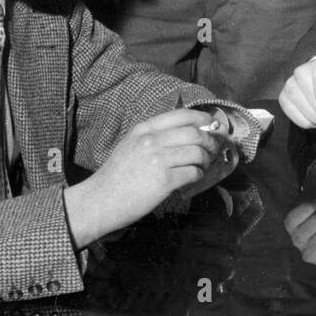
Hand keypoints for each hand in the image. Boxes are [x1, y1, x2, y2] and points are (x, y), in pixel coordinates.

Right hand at [65, 109, 236, 247]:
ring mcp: (158, 160)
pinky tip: (193, 177)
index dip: (203, 118)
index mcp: (144, 129)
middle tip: (212, 149)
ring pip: (197, 152)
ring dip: (206, 159)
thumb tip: (187, 131)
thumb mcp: (131, 144)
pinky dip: (198, 175)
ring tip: (203, 165)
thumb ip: (154, 136)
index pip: (182, 115)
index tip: (213, 124)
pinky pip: (193, 172)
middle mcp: (152, 141)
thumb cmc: (117, 175)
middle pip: (195, 133)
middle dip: (209, 141)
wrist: (101, 200)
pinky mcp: (164, 181)